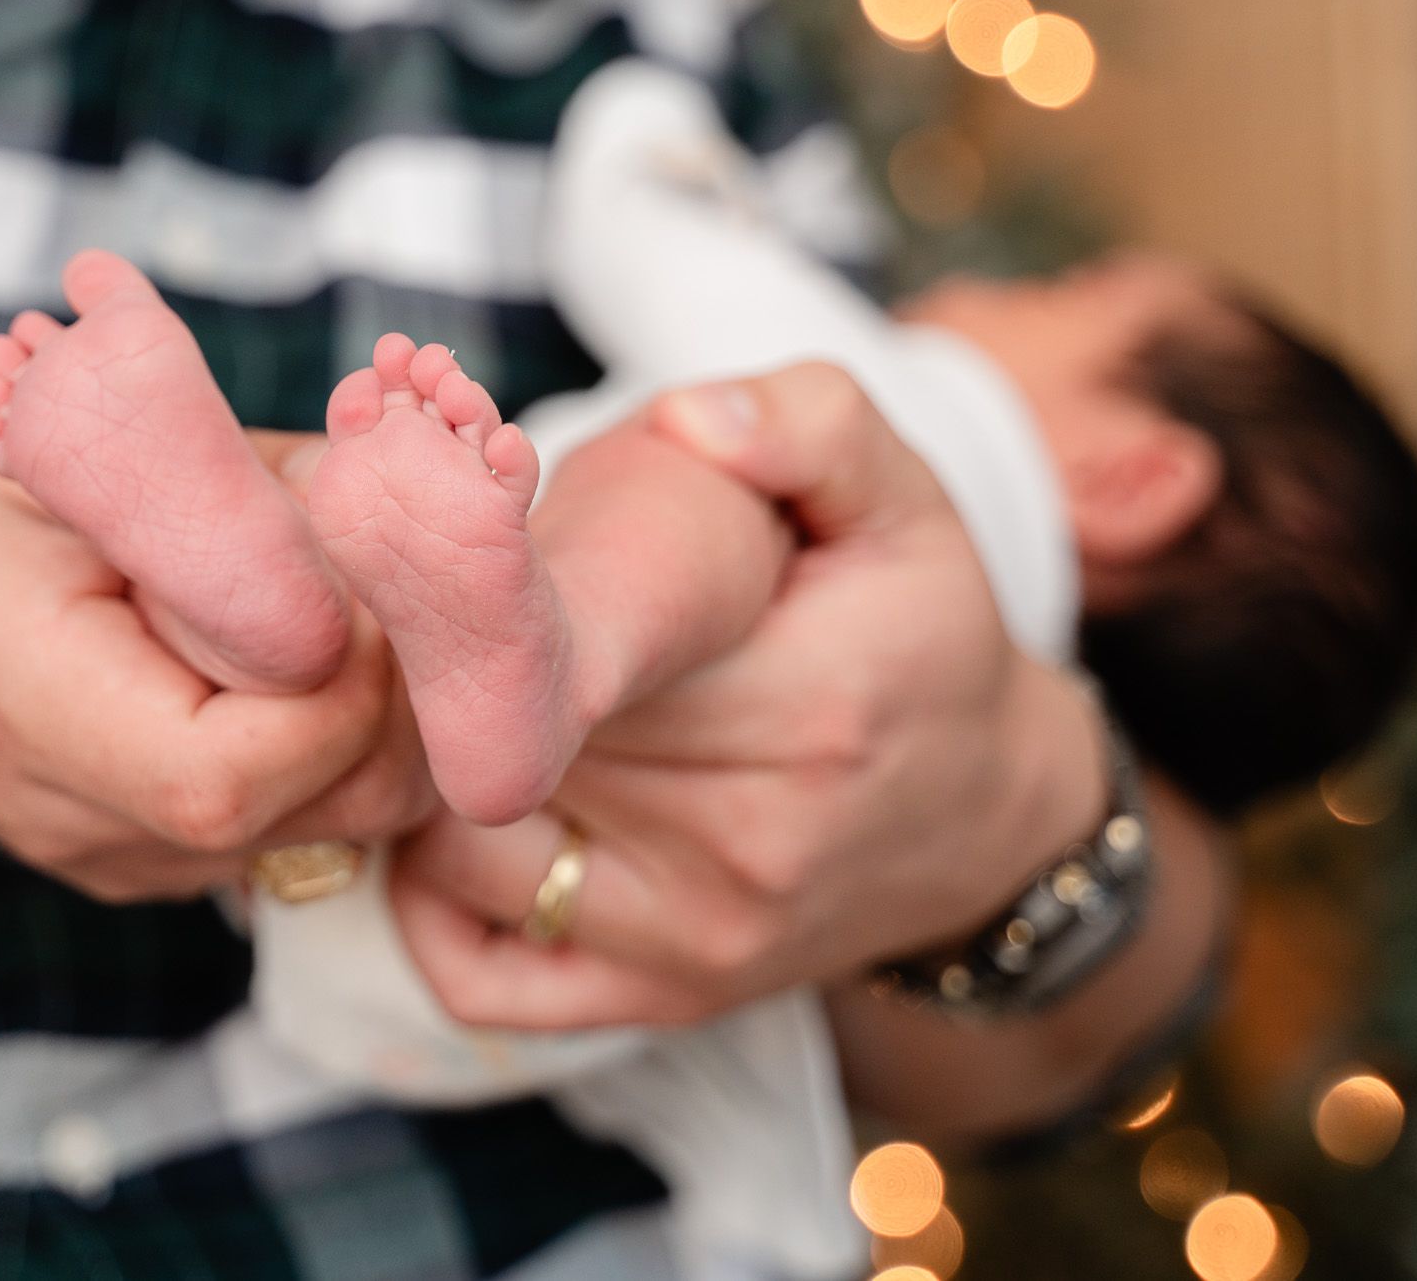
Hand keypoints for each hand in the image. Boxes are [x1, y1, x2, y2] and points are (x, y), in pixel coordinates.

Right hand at [0, 397, 433, 899]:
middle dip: (399, 688)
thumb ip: (220, 487)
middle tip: (390, 575)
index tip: (358, 576)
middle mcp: (88, 820)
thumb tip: (386, 482)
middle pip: (322, 810)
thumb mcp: (56, 451)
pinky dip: (353, 735)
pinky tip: (321, 648)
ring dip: (395, 711)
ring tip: (359, 601)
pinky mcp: (175, 857)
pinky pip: (315, 816)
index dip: (334, 681)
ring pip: (349, 824)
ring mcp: (136, 859)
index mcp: (28, 709)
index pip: (225, 776)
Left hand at [392, 363, 1107, 1026]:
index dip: (485, 599)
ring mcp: (693, 940)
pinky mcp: (658, 999)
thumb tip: (688, 417)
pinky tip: (452, 821)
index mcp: (800, 707)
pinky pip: (481, 977)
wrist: (988, 820)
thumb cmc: (923, 642)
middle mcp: (741, 846)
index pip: (575, 649)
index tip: (456, 554)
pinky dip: (428, 902)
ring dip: (431, 778)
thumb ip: (811, 426)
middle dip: (454, 674)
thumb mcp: (908, 505)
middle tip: (444, 612)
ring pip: (463, 858)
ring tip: (453, 702)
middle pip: (508, 747)